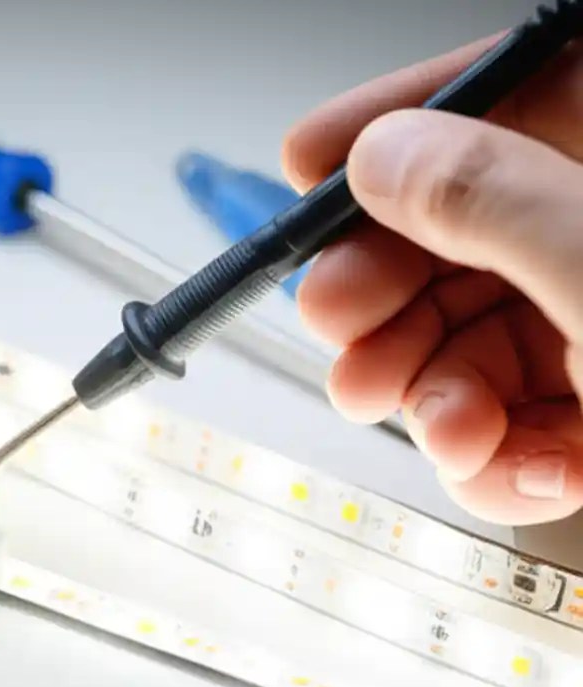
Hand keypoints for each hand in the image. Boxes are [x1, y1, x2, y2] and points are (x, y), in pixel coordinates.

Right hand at [283, 35, 582, 525]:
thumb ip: (493, 202)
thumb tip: (384, 157)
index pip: (516, 89)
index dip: (397, 115)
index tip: (307, 157)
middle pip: (466, 228)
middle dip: (386, 288)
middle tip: (334, 316)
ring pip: (475, 330)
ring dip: (424, 386)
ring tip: (418, 414)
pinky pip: (515, 414)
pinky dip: (487, 451)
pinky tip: (492, 460)